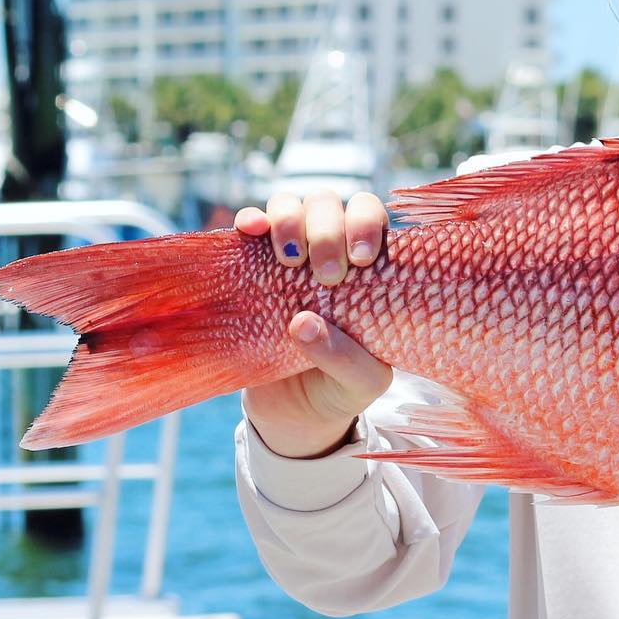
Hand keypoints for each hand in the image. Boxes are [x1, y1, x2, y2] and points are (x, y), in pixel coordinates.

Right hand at [236, 191, 392, 458]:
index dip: (366, 224)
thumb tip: (303, 322)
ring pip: (289, 204)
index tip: (361, 259)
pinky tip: (249, 230)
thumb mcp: (361, 383)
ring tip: (289, 261)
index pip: (371, 217)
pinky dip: (248, 219)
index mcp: (369, 266)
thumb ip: (345, 358)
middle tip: (327, 275)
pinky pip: (247, 226)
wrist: (295, 414)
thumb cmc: (342, 387)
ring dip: (289, 220)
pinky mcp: (250, 266)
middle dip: (328, 230)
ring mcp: (288, 253)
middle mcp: (330, 248)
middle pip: (329, 204)